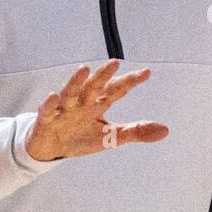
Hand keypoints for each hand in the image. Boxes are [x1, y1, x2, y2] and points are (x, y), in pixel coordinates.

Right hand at [25, 60, 168, 161]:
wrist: (50, 148)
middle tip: (115, 62)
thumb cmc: (81, 137)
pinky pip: (47, 111)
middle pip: (94, 87)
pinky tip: (54, 95)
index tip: (147, 72)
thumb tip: (165, 130)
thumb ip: (136, 132)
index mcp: (98, 104)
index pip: (116, 90)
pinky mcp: (46, 120)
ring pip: (71, 93)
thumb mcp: (111, 137)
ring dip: (76, 81)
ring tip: (84, 69)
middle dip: (104, 75)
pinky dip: (50, 103)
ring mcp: (63, 110)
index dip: (130, 81)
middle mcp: (81, 102)